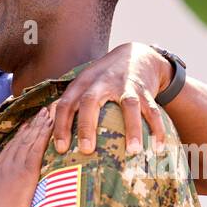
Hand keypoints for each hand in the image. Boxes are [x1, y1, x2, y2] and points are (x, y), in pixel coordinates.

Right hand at [0, 105, 53, 206]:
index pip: (9, 150)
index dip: (18, 137)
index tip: (25, 126)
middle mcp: (5, 167)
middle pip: (20, 141)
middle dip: (31, 126)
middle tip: (41, 113)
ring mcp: (16, 168)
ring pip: (29, 141)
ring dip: (40, 126)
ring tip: (48, 114)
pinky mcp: (27, 173)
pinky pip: (37, 149)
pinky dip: (43, 135)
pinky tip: (50, 125)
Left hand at [54, 42, 169, 156]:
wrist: (136, 55)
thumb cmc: (103, 79)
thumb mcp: (84, 85)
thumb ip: (70, 105)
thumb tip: (49, 138)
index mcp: (83, 84)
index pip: (66, 104)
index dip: (61, 125)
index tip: (60, 149)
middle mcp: (103, 82)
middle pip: (91, 102)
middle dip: (87, 126)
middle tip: (86, 150)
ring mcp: (126, 85)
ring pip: (129, 105)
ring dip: (132, 129)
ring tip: (133, 151)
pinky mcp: (145, 90)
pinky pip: (153, 110)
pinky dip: (157, 129)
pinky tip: (157, 148)